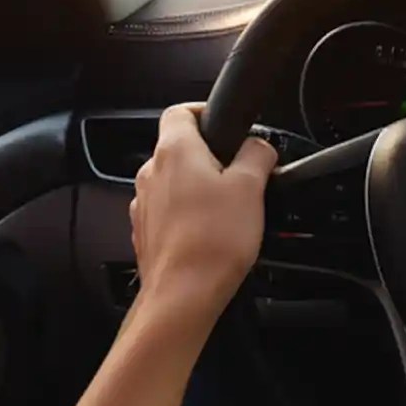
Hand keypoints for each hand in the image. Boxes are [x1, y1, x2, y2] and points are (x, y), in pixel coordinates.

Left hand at [130, 103, 277, 324]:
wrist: (183, 294)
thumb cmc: (212, 242)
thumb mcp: (251, 187)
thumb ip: (258, 155)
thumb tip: (261, 146)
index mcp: (175, 150)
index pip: (181, 110)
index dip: (204, 111)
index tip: (225, 124)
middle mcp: (152, 172)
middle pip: (180, 147)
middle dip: (210, 156)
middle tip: (240, 173)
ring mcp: (144, 203)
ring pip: (174, 181)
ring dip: (198, 187)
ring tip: (229, 208)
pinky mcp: (147, 231)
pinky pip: (169, 211)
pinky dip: (188, 214)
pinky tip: (211, 232)